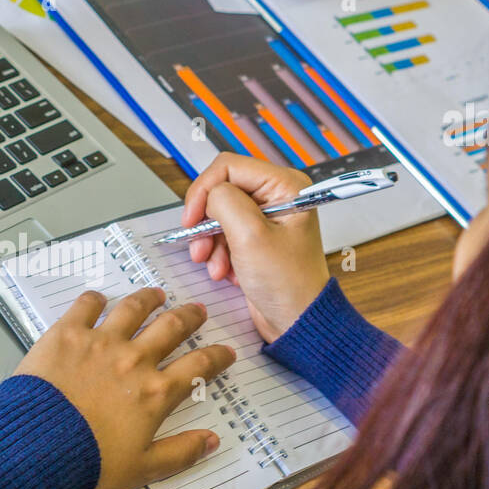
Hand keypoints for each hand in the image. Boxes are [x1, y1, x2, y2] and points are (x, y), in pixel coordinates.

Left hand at [14, 287, 234, 488]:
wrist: (35, 447)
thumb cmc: (89, 462)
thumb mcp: (142, 469)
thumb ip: (181, 453)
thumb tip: (211, 441)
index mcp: (156, 393)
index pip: (199, 367)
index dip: (217, 357)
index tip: (226, 352)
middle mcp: (134, 360)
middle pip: (171, 327)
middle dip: (189, 316)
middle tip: (197, 310)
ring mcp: (100, 342)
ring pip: (132, 308)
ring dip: (148, 299)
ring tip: (156, 294)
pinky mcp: (67, 334)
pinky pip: (85, 306)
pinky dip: (95, 299)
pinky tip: (98, 298)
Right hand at [183, 155, 328, 341]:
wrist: (297, 321)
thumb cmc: (289, 284)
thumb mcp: (251, 237)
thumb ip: (226, 203)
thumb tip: (209, 194)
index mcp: (285, 185)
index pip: (228, 167)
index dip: (204, 190)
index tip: (191, 218)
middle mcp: (276, 196)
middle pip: (221, 190)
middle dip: (206, 221)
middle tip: (200, 247)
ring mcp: (265, 217)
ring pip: (218, 214)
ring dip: (210, 241)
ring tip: (214, 265)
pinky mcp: (255, 236)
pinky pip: (223, 233)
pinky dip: (217, 252)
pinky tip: (225, 271)